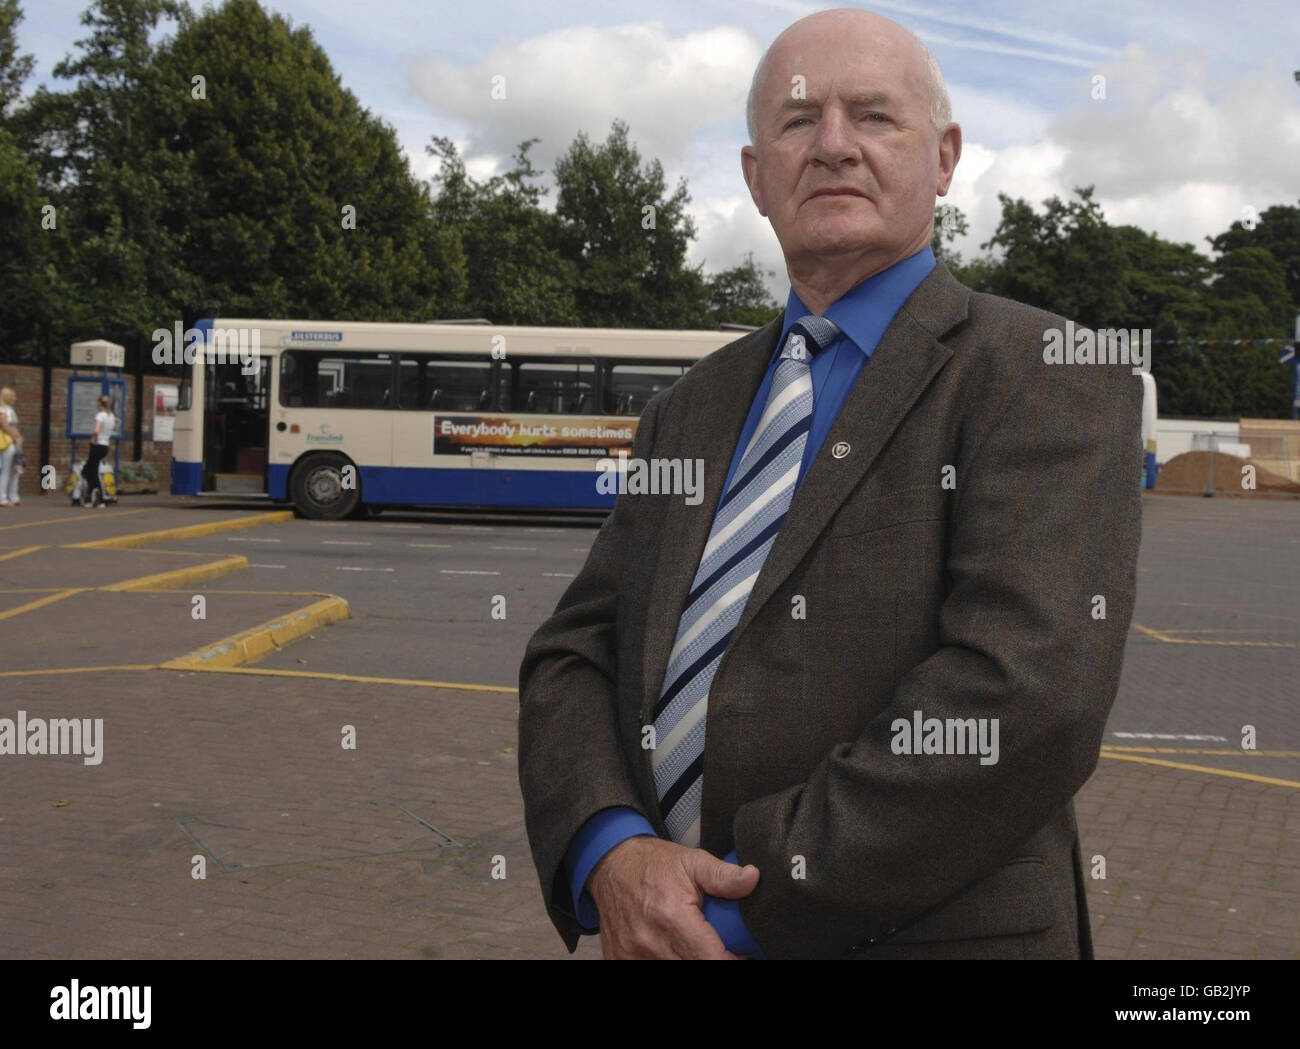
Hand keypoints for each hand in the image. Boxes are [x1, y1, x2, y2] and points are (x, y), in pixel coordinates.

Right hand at [587, 835, 759, 958]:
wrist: (610, 864)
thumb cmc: (653, 864)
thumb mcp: (692, 861)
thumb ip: (723, 875)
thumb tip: (752, 879)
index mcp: (672, 917)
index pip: (713, 960)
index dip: (732, 960)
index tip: (740, 954)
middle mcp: (651, 943)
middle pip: (695, 968)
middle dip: (710, 959)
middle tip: (717, 947)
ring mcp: (632, 956)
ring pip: (674, 972)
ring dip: (689, 961)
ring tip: (695, 945)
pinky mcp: (619, 960)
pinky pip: (651, 969)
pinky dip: (667, 962)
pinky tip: (674, 951)